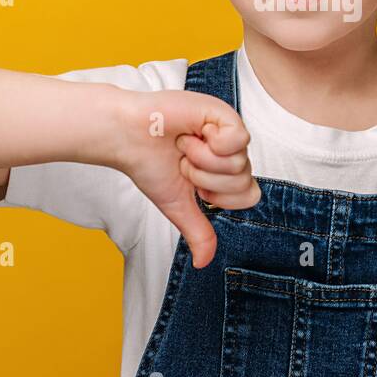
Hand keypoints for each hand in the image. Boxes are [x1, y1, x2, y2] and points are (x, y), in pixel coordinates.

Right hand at [113, 89, 260, 267]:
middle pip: (243, 181)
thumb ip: (197, 231)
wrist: (128, 137)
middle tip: (183, 162)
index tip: (194, 186)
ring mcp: (228, 131)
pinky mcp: (223, 113)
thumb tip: (204, 263)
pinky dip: (210, 143)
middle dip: (205, 179)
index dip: (220, 196)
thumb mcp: (177, 205)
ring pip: (239, 163)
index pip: (249, 196)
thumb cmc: (149, 164)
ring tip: (184, 146)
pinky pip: (238, 139)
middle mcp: (231, 151)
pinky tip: (192, 133)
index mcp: (225, 171)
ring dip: (202, 160)